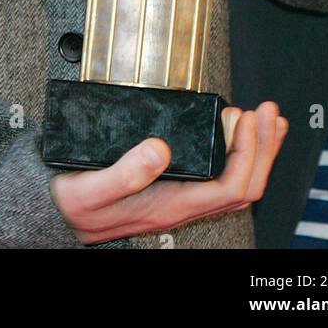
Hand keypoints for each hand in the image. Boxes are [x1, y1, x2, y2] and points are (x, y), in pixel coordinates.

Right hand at [50, 101, 287, 243]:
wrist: (58, 216)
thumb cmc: (74, 205)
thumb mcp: (90, 188)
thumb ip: (124, 171)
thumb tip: (160, 148)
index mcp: (170, 205)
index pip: (230, 187)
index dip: (248, 152)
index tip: (246, 116)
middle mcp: (183, 204)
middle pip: (244, 186)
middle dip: (265, 147)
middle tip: (269, 111)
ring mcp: (182, 197)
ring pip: (237, 182)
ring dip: (258, 150)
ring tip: (268, 118)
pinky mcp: (175, 185)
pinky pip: (221, 175)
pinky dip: (239, 151)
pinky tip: (238, 131)